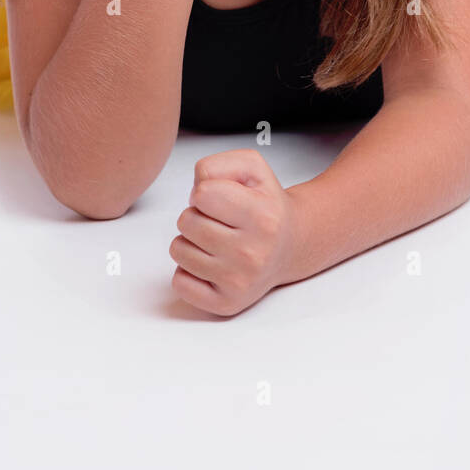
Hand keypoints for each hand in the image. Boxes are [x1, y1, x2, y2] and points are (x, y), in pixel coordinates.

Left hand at [169, 149, 296, 316]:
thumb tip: (195, 191)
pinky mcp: (226, 304)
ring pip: (178, 250)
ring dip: (191, 241)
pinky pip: (179, 282)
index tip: (223, 199)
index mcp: (262, 216)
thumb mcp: (251, 168)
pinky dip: (189, 270)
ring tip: (216, 240)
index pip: (201, 194)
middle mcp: (253, 253)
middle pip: (186, 221)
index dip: (206, 191)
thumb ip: (217, 165)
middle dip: (197, 215)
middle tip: (220, 221)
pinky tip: (212, 263)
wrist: (291, 246)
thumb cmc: (264, 204)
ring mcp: (239, 282)